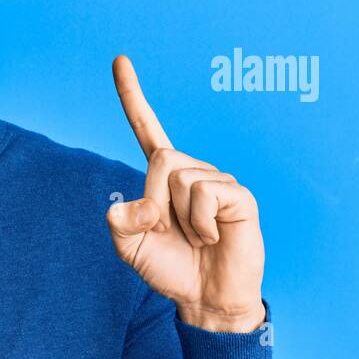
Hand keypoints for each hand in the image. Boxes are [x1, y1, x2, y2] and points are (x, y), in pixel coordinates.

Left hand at [105, 56, 265, 332]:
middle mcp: (191, 171)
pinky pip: (205, 195)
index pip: (147, 129)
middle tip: (172, 231)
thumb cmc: (170, 269)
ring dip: (182, 219)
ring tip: (198, 238)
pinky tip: (214, 237)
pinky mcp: (239, 196)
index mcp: (162, 178)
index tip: (120, 60)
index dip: (132, 96)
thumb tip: (126, 206)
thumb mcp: (129, 247)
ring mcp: (218, 181)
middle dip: (157, 202)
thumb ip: (119, 223)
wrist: (205, 298)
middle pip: (161, 160)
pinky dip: (202, 223)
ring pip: (182, 180)